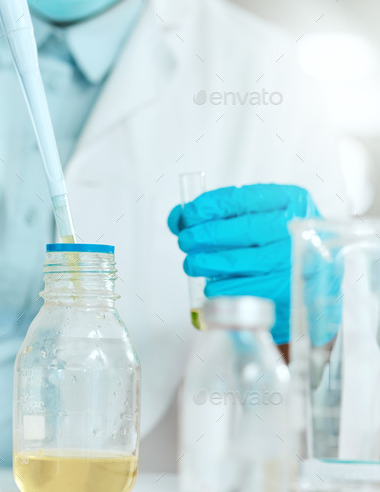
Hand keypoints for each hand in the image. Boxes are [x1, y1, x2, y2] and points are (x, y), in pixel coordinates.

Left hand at [167, 183, 327, 344]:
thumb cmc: (274, 242)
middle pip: (246, 230)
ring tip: (192, 263)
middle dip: (207, 235)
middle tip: (185, 241)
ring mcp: (300, 263)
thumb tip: (177, 218)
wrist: (314, 280)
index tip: (188, 215)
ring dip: (210, 262)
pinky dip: (224, 287)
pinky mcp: (293, 293)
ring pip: (247, 261)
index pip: (245, 198)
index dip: (210, 206)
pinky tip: (211, 285)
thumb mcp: (255, 216)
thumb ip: (218, 213)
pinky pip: (251, 291)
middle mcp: (300, 229)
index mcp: (292, 200)